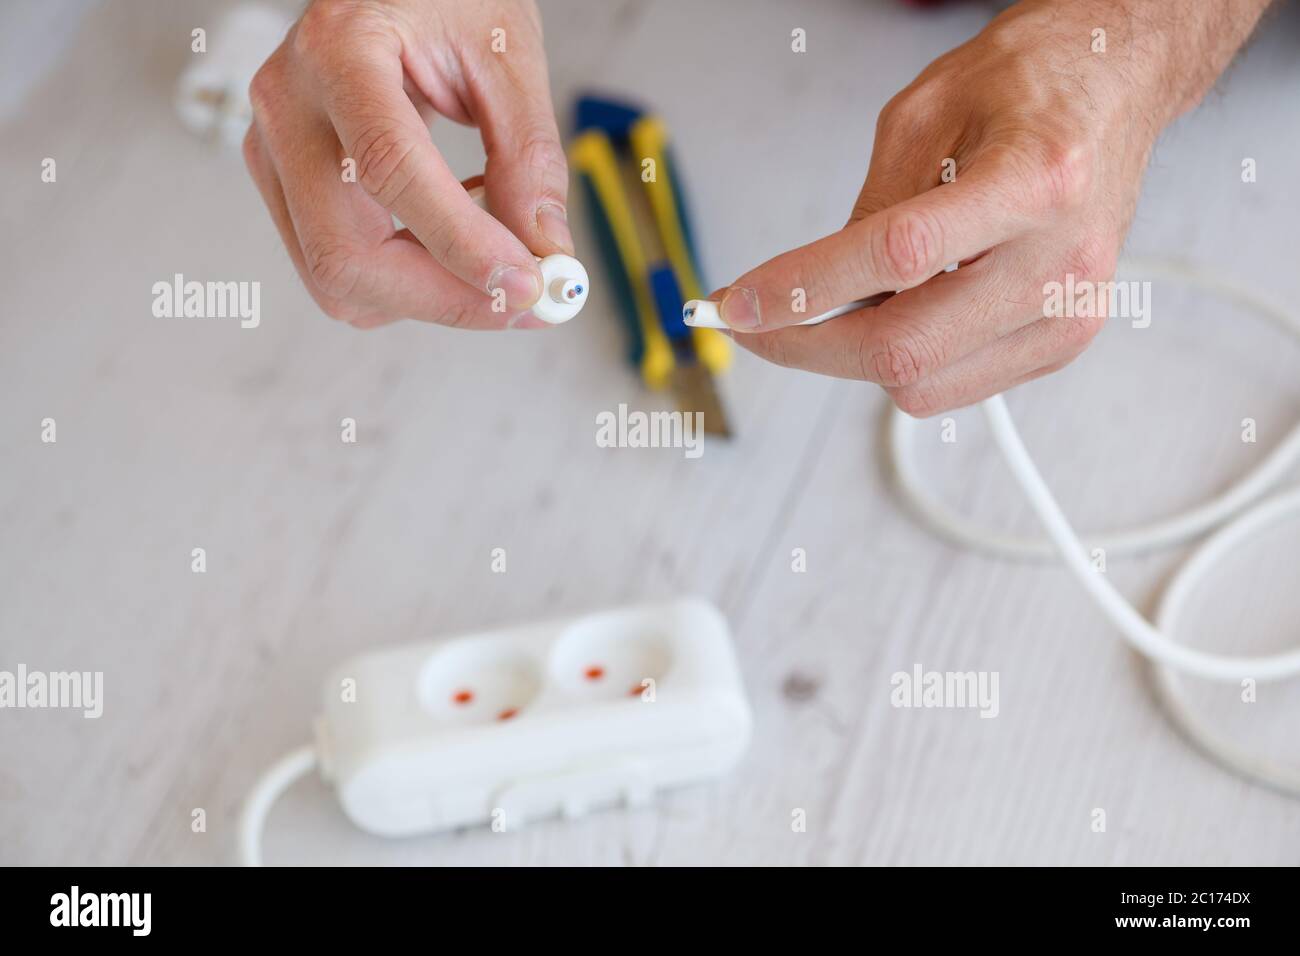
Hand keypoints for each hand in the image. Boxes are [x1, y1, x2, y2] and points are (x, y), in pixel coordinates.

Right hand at [243, 0, 571, 329]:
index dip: (461, 243)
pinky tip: (450, 235)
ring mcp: (274, 149)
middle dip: (444, 298)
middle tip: (522, 303)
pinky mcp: (284, 184)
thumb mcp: (507, 51)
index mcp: (341, 50)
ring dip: (427, 294)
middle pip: (345, 251)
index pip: (391, 168)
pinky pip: (339, 266)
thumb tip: (545, 250)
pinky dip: (406, 278)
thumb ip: (529, 153)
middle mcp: (289, 103)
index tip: (525, 284)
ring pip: (336, 277)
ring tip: (490, 251)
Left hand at [715, 0, 1272, 414]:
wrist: (1114, 90)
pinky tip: (901, 311)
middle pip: (904, 348)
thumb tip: (812, 292)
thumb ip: (869, 207)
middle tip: (758, 324)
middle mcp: (1061, 259)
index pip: (896, 257)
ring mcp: (1069, 311)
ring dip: (854, 356)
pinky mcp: (1064, 342)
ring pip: (922, 385)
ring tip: (841, 304)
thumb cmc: (1028, 85)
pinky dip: (906, 361)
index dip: (803, 289)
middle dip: (806, 346)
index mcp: (1034, 179)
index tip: (738, 304)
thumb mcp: (923, 112)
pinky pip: (955, 387)